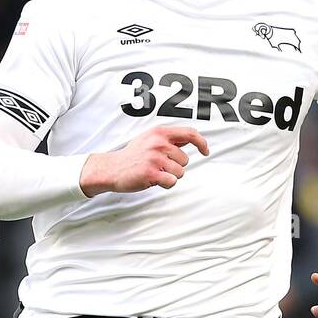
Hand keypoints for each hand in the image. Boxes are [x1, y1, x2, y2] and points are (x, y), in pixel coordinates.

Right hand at [80, 126, 208, 196]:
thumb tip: (190, 140)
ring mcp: (155, 158)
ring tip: (155, 172)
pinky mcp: (151, 173)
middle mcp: (158, 143)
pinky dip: (166, 184)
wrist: (112, 168)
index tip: (205, 151)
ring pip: (180, 173)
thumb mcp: (149, 139)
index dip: (202, 143)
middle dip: (176, 166)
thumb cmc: (132, 155)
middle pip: (185, 160)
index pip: (190, 133)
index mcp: (160, 132)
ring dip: (170, 176)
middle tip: (159, 166)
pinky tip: (154, 180)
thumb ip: (168, 139)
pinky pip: (172, 182)